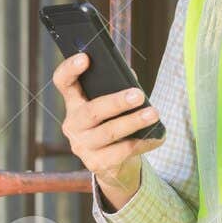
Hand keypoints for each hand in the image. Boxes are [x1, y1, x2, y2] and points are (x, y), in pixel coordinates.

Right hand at [52, 51, 164, 209]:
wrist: (113, 164)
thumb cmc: (114, 124)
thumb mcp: (112, 105)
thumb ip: (117, 87)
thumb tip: (130, 76)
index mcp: (74, 103)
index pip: (63, 82)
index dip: (70, 69)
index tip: (85, 58)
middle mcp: (73, 125)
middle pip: (92, 112)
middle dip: (116, 102)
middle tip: (138, 95)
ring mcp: (82, 146)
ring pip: (109, 133)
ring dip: (133, 122)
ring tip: (154, 114)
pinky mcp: (97, 164)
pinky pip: (123, 152)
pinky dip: (143, 142)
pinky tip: (158, 136)